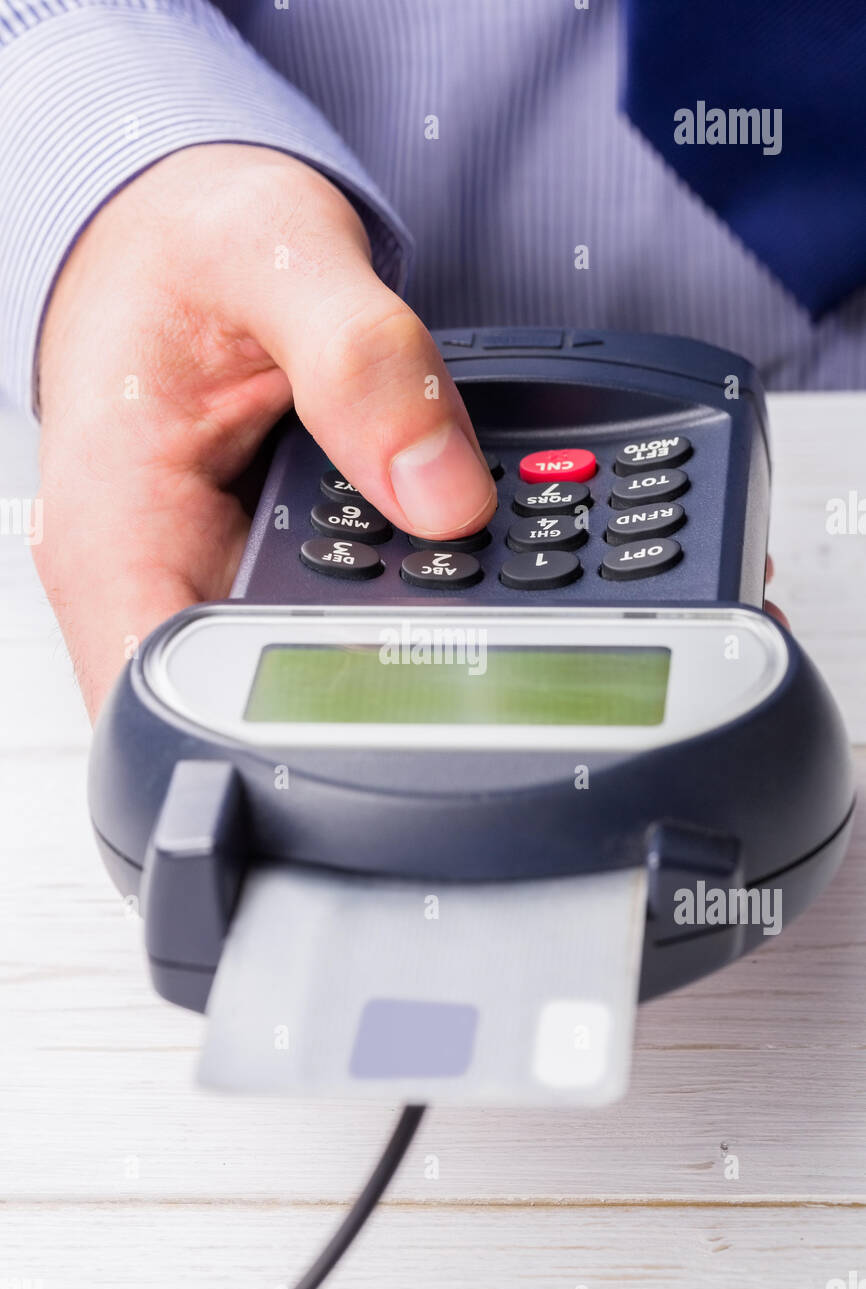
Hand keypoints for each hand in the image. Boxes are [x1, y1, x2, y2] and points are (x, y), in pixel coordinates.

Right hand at [35, 145, 495, 718]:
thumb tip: (443, 495)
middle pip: (258, 702)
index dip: (265, 740)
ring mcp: (208, 582)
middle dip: (370, 689)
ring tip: (476, 591)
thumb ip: (359, 359)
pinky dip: (398, 596)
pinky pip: (334, 614)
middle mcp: (151, 578)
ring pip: (307, 667)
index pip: (164, 697)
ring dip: (395, 644)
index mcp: (113, 527)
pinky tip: (450, 565)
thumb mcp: (273, 252)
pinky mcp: (259, 572)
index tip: (387, 719)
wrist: (180, 238)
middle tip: (475, 635)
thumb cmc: (185, 242)